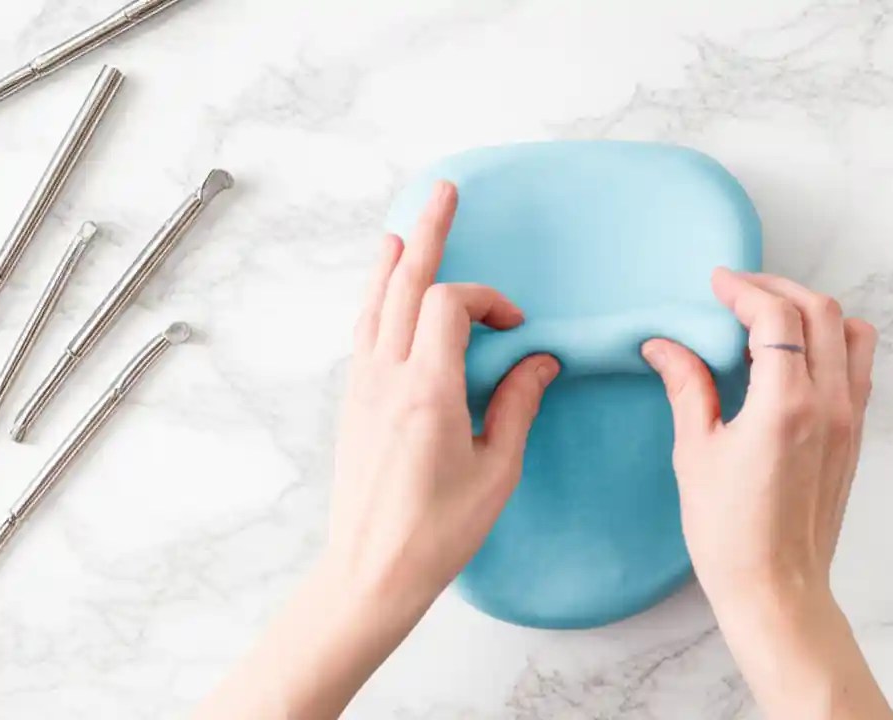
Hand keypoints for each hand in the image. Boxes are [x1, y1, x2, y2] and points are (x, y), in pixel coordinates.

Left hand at [326, 180, 558, 626]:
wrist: (370, 573)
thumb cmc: (437, 533)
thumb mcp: (497, 472)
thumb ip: (518, 405)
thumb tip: (539, 361)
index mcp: (427, 391)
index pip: (449, 305)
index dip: (487, 299)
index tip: (517, 326)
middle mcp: (386, 378)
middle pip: (402, 283)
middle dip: (429, 233)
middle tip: (445, 191)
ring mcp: (361, 387)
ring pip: (373, 302)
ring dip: (394, 260)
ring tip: (408, 227)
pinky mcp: (352, 403)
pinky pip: (363, 331)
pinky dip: (377, 298)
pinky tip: (385, 291)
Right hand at [642, 268, 890, 718]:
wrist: (777, 589)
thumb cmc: (732, 534)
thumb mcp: (695, 453)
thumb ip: (686, 387)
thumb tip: (664, 346)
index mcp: (786, 405)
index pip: (776, 316)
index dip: (743, 289)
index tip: (717, 283)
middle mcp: (829, 404)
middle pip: (820, 310)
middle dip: (777, 287)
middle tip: (738, 290)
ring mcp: (850, 419)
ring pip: (851, 332)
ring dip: (812, 311)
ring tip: (769, 318)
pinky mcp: (854, 435)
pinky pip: (856, 366)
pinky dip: (829, 343)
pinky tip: (789, 359)